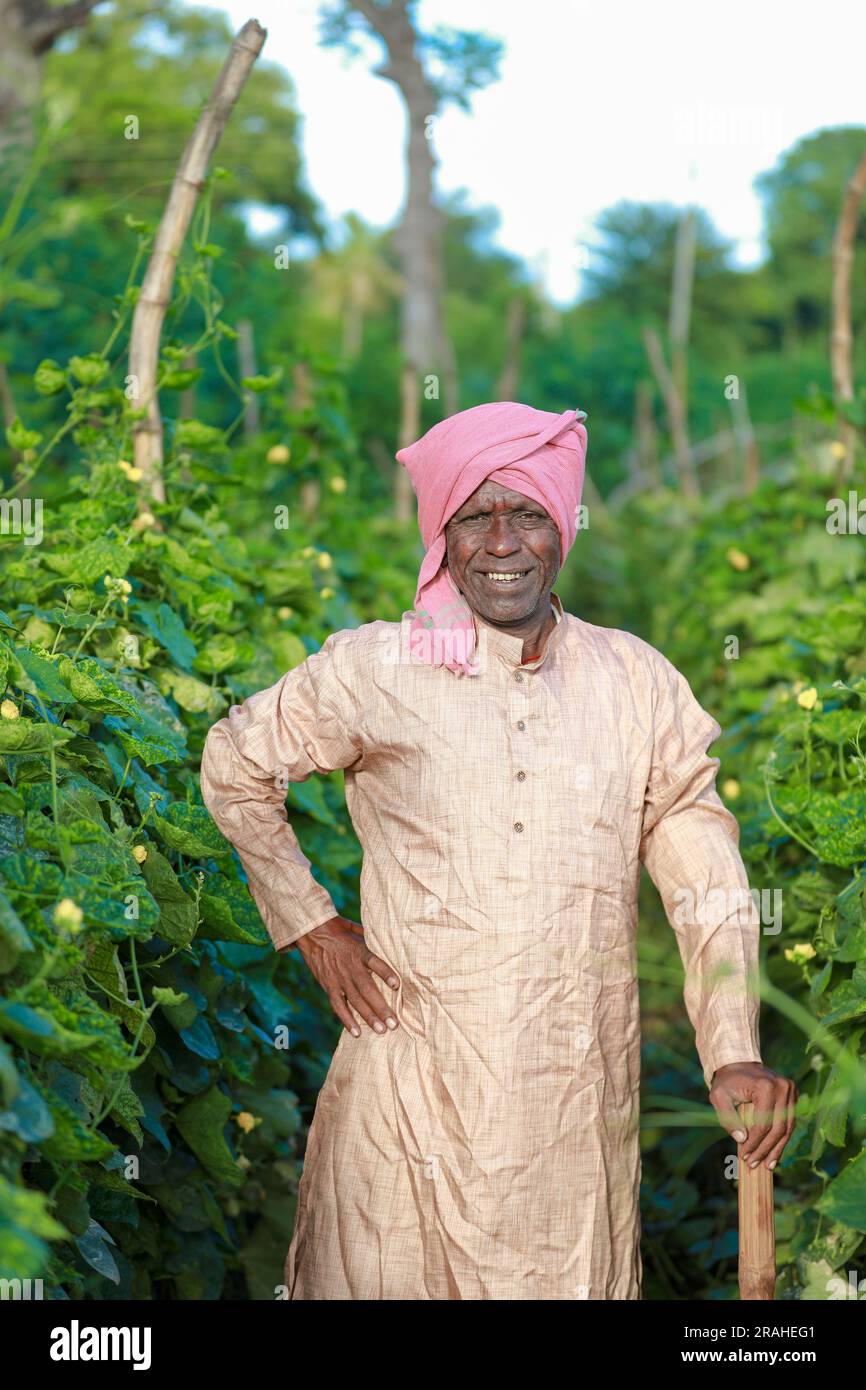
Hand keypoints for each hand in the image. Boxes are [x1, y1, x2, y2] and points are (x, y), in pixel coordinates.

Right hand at [295, 915, 400, 1037]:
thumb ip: (373, 938)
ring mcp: (338, 978)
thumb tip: (392, 940)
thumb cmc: (339, 930)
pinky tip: (357, 1032)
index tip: (396, 985)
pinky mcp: (328, 986)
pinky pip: (338, 1005)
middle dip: (381, 1007)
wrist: (311, 932)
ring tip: (382, 1030)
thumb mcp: (356, 929)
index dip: (385, 973)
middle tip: (394, 1023)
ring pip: (355, 1001)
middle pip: (367, 989)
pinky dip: (347, 1019)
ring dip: (368, 1017)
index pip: (374, 962)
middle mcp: (350, 967)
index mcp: (359, 951)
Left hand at [709, 1061, 796, 1169]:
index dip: (754, 1143)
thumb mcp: (719, 1097)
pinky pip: (789, 1122)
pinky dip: (781, 1139)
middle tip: (754, 1164)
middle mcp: (782, 1088)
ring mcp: (790, 1091)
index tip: (744, 1156)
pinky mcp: (793, 1095)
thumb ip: (728, 1118)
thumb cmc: (727, 1082)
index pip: (762, 1123)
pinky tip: (774, 1154)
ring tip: (767, 1165)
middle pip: (777, 1128)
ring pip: (787, 1128)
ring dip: (776, 1148)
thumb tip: (741, 1140)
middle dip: (765, 1149)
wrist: (738, 1063)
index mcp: (765, 1086)